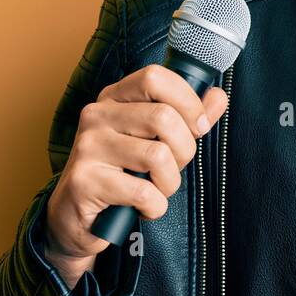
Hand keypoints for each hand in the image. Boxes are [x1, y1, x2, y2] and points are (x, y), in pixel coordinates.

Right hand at [43, 65, 229, 288]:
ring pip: (157, 155)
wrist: (77, 217)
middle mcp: (97, 115)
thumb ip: (188, 118)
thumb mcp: (158, 141)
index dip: (188, 102)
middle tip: (173, 168)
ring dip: (169, 183)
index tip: (199, 127)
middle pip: (163, 117)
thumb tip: (218, 97)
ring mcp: (88, 147)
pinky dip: (155, 206)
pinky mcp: (84, 181)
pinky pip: (143, 192)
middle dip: (184, 150)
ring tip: (156, 190)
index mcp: (115, 98)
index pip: (155, 77)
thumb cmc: (123, 174)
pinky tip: (143, 208)